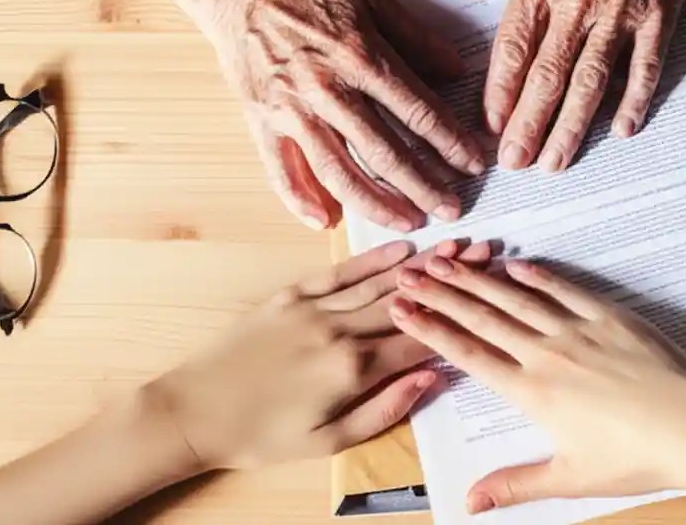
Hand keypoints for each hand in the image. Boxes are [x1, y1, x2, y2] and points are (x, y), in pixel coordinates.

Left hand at [146, 239, 489, 470]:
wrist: (191, 414)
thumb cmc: (260, 439)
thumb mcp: (327, 442)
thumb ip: (385, 409)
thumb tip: (432, 377)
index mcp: (352, 370)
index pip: (421, 339)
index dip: (461, 317)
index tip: (494, 298)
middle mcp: (338, 331)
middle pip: (409, 300)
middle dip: (452, 277)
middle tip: (492, 253)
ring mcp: (313, 309)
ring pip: (379, 281)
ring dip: (423, 262)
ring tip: (459, 243)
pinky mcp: (289, 297)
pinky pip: (339, 273)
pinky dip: (372, 259)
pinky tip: (401, 248)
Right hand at [216, 0, 484, 230]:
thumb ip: (416, 35)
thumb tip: (457, 68)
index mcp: (360, 56)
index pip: (417, 110)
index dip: (450, 141)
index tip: (474, 163)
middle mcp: (328, 90)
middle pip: (384, 151)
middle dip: (423, 185)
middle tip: (452, 209)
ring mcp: (292, 110)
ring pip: (339, 170)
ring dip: (376, 203)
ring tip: (408, 222)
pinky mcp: (262, 121)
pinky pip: (280, 170)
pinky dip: (300, 200)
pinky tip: (327, 222)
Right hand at [389, 257, 685, 513]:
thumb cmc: (637, 456)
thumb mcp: (569, 477)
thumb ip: (514, 483)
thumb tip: (469, 503)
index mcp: (533, 393)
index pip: (468, 355)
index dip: (431, 330)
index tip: (402, 310)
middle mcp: (548, 354)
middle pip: (483, 318)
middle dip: (442, 294)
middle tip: (411, 273)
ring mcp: (579, 331)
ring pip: (516, 299)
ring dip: (478, 279)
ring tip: (448, 261)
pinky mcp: (610, 317)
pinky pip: (565, 289)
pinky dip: (538, 276)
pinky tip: (516, 265)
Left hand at [456, 0, 685, 172]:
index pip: (514, 48)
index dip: (500, 92)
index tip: (489, 127)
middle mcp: (580, 2)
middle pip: (548, 76)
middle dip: (528, 125)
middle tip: (515, 163)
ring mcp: (623, 12)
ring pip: (592, 82)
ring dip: (572, 126)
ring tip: (556, 161)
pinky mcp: (660, 15)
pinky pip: (646, 67)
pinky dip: (636, 100)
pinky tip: (624, 130)